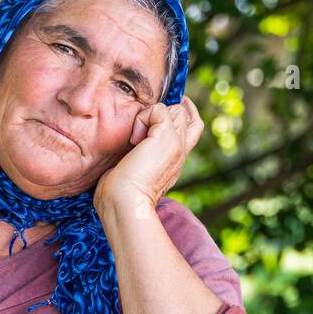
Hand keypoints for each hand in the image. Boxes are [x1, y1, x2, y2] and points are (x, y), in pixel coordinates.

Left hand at [93, 97, 203, 213]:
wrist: (124, 203)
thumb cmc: (120, 194)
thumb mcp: (136, 170)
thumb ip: (141, 153)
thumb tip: (133, 140)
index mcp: (175, 161)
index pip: (192, 128)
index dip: (180, 115)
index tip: (158, 113)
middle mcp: (180, 152)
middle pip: (187, 116)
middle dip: (164, 113)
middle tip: (140, 131)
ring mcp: (176, 144)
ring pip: (177, 110)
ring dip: (153, 115)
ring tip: (137, 137)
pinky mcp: (166, 137)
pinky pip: (160, 110)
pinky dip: (144, 116)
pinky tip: (134, 139)